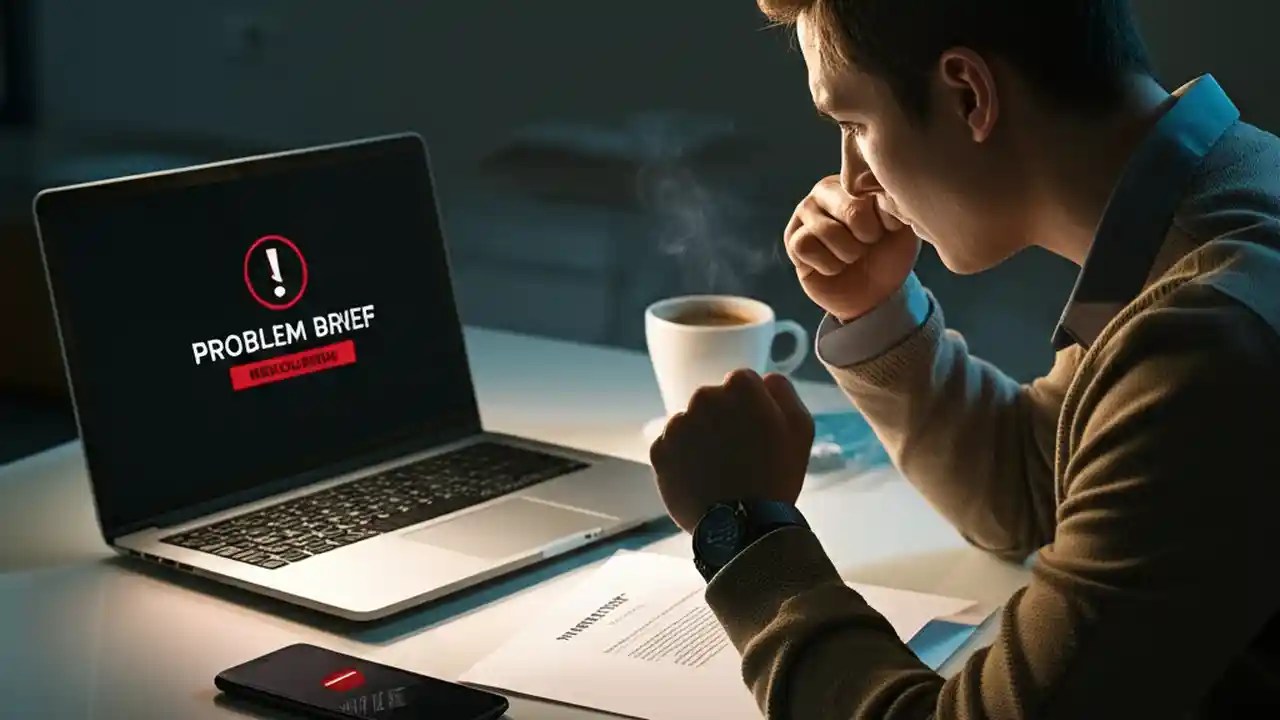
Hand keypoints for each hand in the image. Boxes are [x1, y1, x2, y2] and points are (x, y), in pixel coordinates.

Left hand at [649, 370, 815, 531]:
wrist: (743, 526)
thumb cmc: (777, 476)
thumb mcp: (801, 428)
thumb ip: (783, 392)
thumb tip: (764, 378)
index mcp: (739, 387)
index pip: (741, 383)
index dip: (751, 406)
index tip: (755, 431)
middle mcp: (703, 397)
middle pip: (713, 400)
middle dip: (723, 419)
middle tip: (738, 454)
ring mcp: (677, 425)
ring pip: (690, 423)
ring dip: (701, 438)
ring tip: (719, 469)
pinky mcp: (659, 450)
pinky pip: (671, 446)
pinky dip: (682, 459)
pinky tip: (701, 478)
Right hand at [784, 174, 920, 322]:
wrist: (875, 293)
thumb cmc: (889, 253)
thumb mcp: (904, 225)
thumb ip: (896, 203)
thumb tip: (882, 194)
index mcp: (854, 179)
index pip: (871, 189)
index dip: (885, 218)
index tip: (889, 229)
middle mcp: (825, 190)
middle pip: (851, 208)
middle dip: (867, 236)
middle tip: (868, 244)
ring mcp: (805, 213)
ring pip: (826, 230)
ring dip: (848, 253)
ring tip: (852, 256)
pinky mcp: (792, 239)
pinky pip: (806, 246)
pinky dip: (828, 264)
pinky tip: (835, 267)